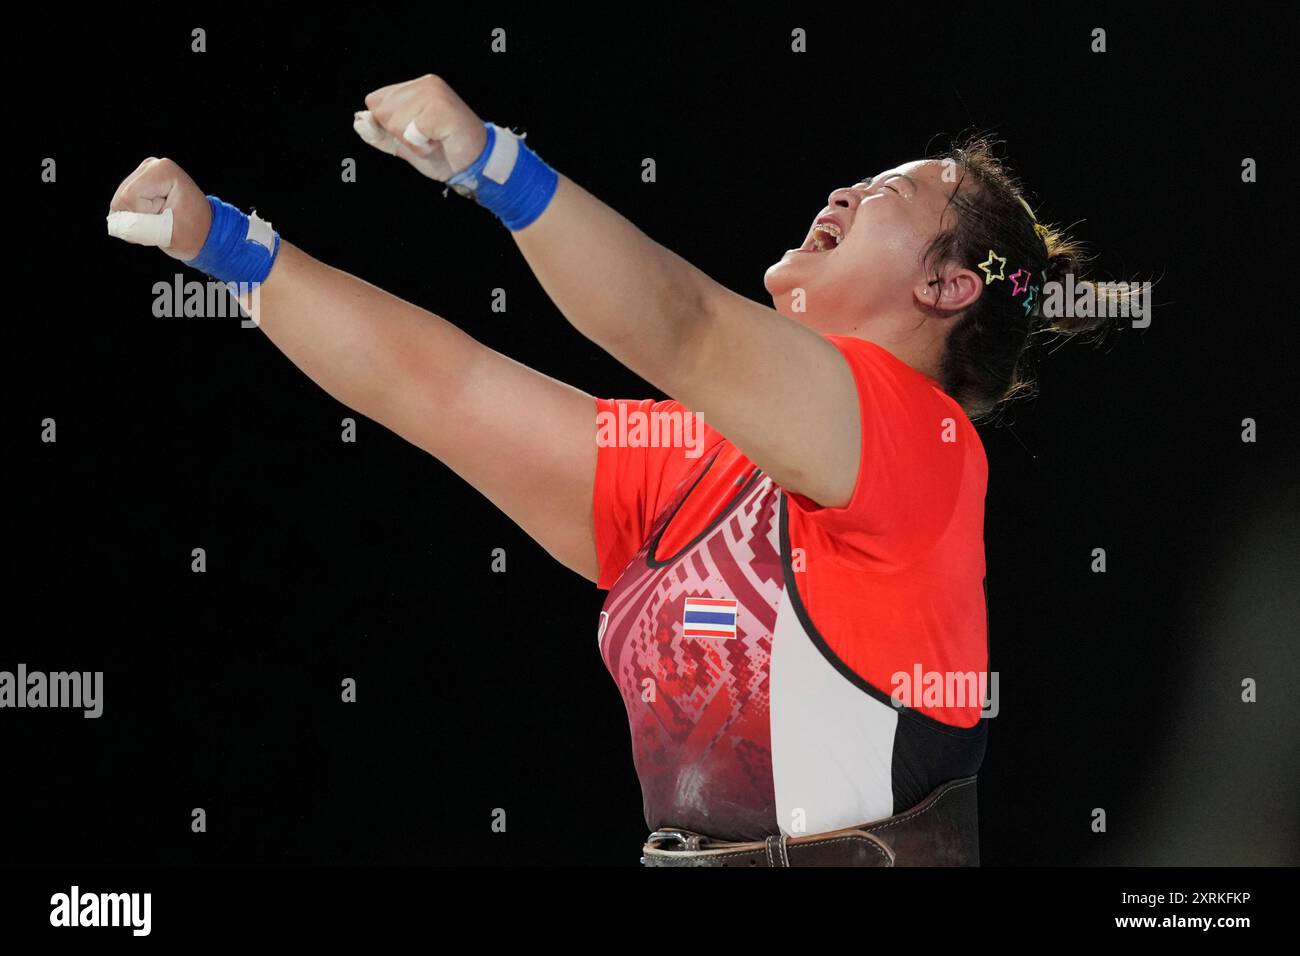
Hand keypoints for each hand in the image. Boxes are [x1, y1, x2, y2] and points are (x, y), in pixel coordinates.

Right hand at [106, 158, 211, 259]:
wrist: (202, 231)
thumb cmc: (192, 233)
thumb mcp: (169, 235)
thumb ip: (142, 228)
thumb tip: (117, 225)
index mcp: (163, 171)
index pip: (130, 197)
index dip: (143, 216)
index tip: (167, 217)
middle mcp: (151, 165)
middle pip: (121, 199)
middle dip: (138, 218)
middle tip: (163, 220)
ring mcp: (143, 172)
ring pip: (119, 204)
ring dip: (136, 219)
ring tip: (159, 219)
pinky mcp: (137, 182)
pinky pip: (121, 206)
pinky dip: (134, 217)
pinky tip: (153, 217)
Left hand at [354, 74, 488, 181]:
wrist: (474, 166)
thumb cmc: (442, 153)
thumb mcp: (402, 144)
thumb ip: (379, 133)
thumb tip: (359, 122)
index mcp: (415, 87)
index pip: (376, 101)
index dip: (388, 126)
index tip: (415, 134)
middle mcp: (425, 84)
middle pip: (383, 112)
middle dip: (400, 135)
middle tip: (427, 138)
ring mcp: (434, 94)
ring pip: (396, 122)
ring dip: (413, 143)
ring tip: (434, 140)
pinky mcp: (441, 109)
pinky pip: (412, 132)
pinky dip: (423, 147)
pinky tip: (439, 143)